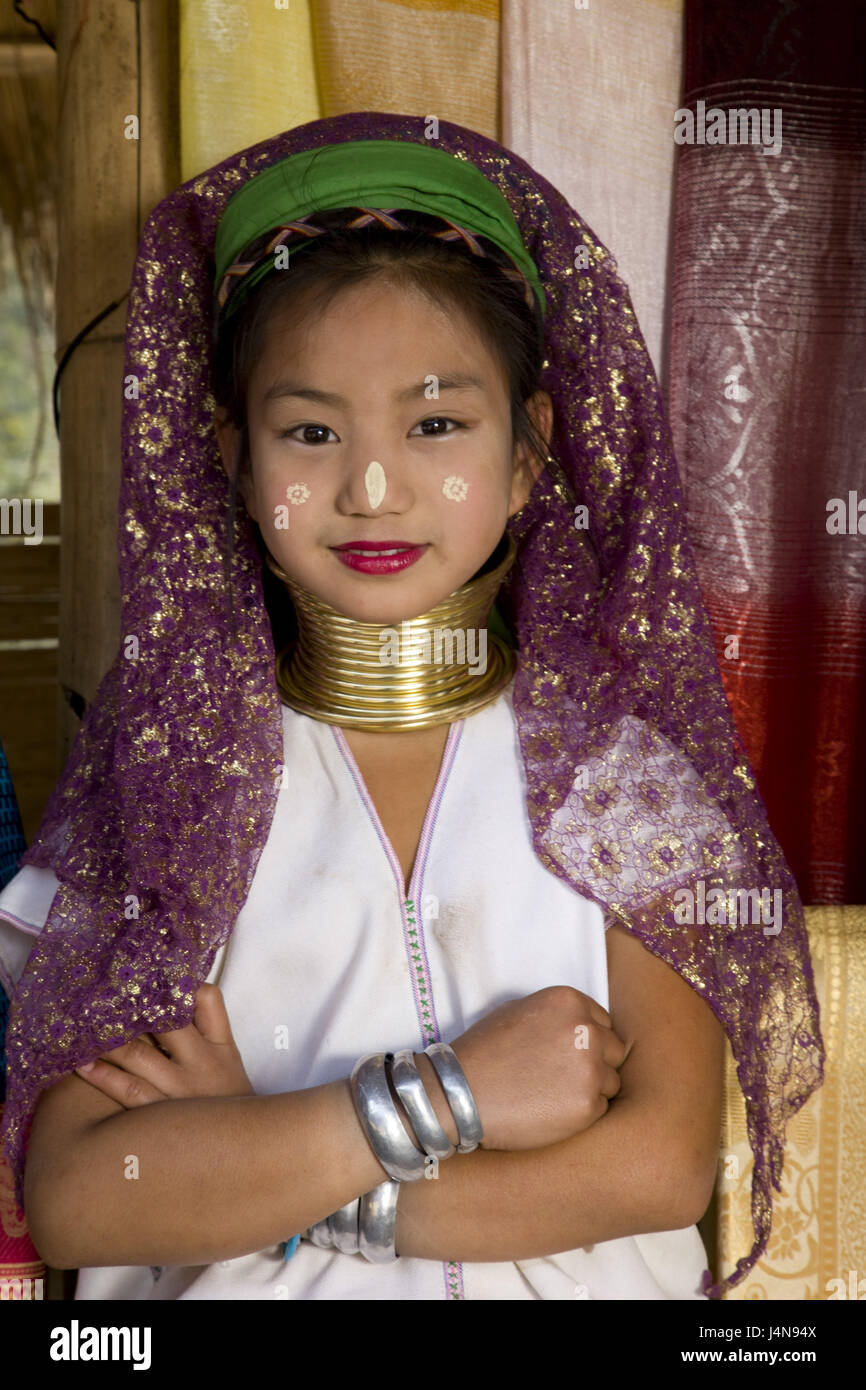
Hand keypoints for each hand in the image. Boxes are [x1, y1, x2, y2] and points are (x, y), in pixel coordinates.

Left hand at [74, 983, 255, 1107]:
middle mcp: (201, 1063)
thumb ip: (211, 1029)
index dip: (182, 983)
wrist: (244, 1153)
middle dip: (135, 1005)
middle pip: (167, 1021)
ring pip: (140, 1055)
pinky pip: (129, 1091)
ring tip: (84, 1026)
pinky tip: (83, 1065)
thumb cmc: (230, 1104)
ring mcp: (180, 1090)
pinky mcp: (162, 1116)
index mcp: (221, 1047)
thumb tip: (180, 995)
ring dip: (109, 1039)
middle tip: (103, 992)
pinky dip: (104, 1076)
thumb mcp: (231, 1063)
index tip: (152, 974)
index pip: (208, 1000)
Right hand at [448, 985, 629, 1151]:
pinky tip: (551, 1110)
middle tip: (561, 1078)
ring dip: (590, 1089)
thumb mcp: (519, 1010)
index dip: (587, 1041)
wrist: (460, 1093)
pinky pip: (600, 1108)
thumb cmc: (485, 1052)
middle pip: (613, 1051)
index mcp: (569, 1001)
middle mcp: (585, 1030)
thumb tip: (586, 1026)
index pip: (603, 1022)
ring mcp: (588, 1068)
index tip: (567, 1055)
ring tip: (553, 1095)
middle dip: (594, 1064)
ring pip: (611, 1082)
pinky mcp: (587, 1105)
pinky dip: (581, 1113)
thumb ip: (558, 1015)